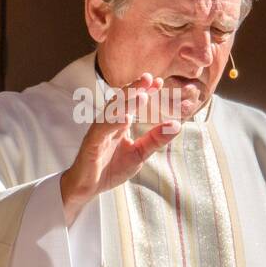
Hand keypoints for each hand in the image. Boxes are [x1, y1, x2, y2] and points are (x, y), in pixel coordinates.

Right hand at [60, 71, 181, 226]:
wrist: (89, 188)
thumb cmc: (111, 168)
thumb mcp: (139, 154)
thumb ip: (155, 139)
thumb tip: (177, 125)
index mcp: (120, 123)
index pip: (132, 102)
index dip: (144, 90)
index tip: (159, 82)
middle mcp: (109, 123)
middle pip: (121, 101)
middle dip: (134, 88)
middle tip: (149, 78)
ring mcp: (99, 131)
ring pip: (111, 111)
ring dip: (125, 102)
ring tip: (142, 95)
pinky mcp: (91, 143)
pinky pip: (101, 130)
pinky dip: (113, 122)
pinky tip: (125, 117)